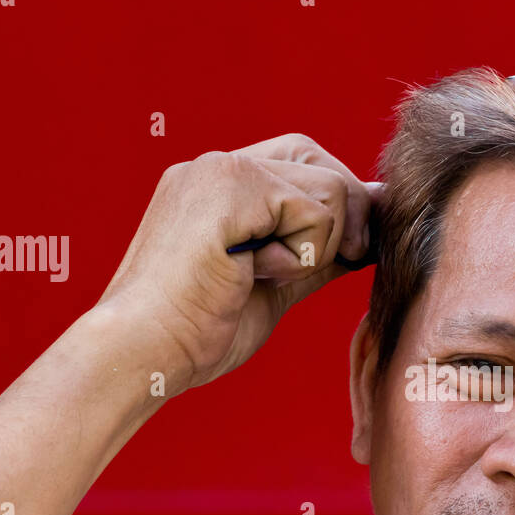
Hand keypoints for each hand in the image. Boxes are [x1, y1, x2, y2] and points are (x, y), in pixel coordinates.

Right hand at [95, 134, 381, 392]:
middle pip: (322, 162)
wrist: (141, 352)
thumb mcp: (275, 285)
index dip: (336, 207)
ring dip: (315, 247)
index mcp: (219, 186)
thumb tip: (374, 232)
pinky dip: (300, 255)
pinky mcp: (232, 185)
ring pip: (330, 188)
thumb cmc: (196, 332)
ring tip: (257, 274)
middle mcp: (217, 166)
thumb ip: (319, 252)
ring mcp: (222, 169)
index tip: (339, 256)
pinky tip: (250, 273)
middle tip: (311, 267)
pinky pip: (316, 211)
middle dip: (343, 219)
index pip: (303, 163)